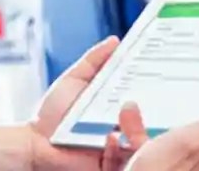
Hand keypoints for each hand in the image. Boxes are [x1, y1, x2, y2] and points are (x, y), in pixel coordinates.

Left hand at [26, 36, 147, 170]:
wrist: (34, 144)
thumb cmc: (53, 115)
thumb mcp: (74, 80)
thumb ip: (93, 60)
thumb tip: (116, 40)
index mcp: (117, 107)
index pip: (145, 98)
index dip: (156, 88)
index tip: (164, 72)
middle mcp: (123, 128)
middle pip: (150, 120)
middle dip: (157, 108)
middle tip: (157, 94)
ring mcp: (120, 149)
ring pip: (143, 141)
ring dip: (138, 126)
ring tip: (128, 110)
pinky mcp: (112, 167)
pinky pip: (126, 160)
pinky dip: (119, 149)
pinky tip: (110, 136)